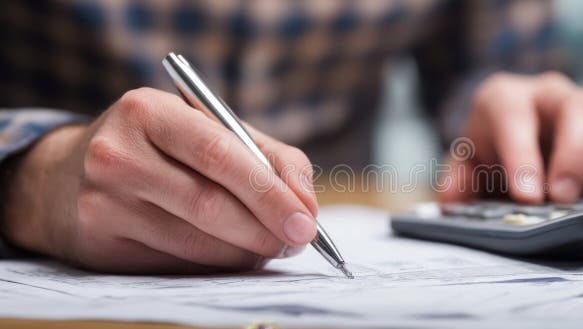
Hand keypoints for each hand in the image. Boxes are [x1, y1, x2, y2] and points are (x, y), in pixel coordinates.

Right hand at [2, 88, 317, 273]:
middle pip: (208, 204)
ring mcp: (102, 203)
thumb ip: (268, 157)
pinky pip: (176, 263)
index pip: (218, 154)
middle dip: (265, 228)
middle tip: (297, 240)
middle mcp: (116, 155)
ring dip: (246, 251)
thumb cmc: (159, 149)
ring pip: (195, 242)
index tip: (305, 220)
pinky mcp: (100, 244)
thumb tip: (306, 207)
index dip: (268, 192)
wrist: (65, 176)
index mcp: (147, 111)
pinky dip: (216, 264)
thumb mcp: (207, 130)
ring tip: (270, 246)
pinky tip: (233, 255)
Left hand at [440, 72, 582, 202]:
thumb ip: (457, 181)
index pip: (515, 115)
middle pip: (580, 112)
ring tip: (574, 207)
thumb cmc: (494, 152)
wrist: (524, 143)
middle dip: (573, 160)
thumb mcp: (467, 163)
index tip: (527, 197)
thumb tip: (453, 203)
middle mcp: (556, 94)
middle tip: (561, 200)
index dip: (522, 158)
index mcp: (508, 97)